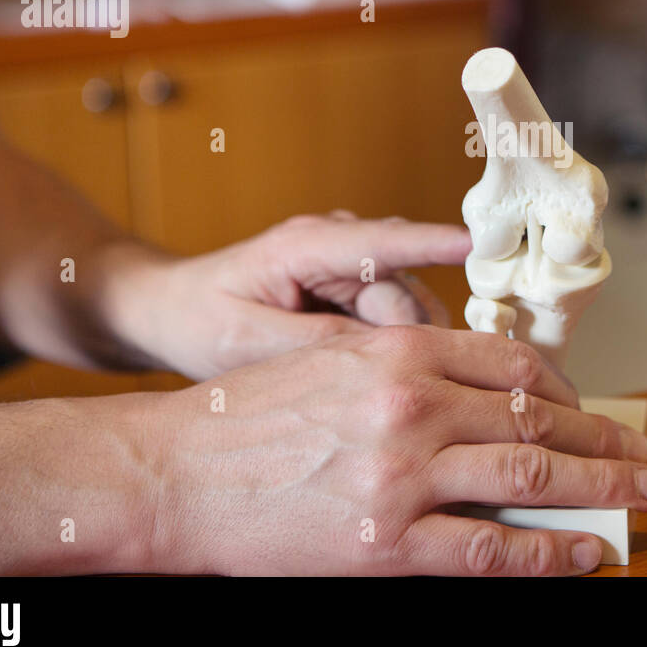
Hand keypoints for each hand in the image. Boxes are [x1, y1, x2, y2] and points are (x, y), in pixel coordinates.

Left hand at [100, 212, 471, 379]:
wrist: (168, 309)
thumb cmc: (196, 317)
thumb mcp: (243, 342)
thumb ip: (314, 346)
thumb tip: (382, 356)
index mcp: (306, 246)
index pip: (384, 242)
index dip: (434, 245)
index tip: (478, 247)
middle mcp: (339, 248)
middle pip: (405, 294)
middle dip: (413, 346)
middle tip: (411, 404)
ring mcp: (351, 268)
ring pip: (408, 314)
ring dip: (405, 355)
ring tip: (384, 403)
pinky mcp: (356, 292)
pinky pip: (394, 324)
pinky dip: (393, 356)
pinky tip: (379, 392)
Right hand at [141, 324, 646, 574]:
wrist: (172, 474)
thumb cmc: (245, 418)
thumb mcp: (331, 363)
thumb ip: (408, 372)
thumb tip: (487, 403)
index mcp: (397, 351)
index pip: (512, 364)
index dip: (567, 392)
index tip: (590, 411)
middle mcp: (410, 403)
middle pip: (536, 419)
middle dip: (602, 439)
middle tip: (643, 453)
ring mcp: (403, 474)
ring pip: (529, 478)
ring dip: (597, 488)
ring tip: (636, 496)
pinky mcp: (388, 543)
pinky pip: (491, 552)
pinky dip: (549, 554)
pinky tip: (582, 554)